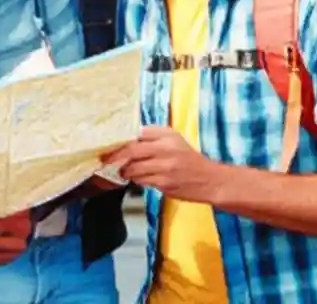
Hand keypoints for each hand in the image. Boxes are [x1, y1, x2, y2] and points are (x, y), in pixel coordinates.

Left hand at [102, 126, 223, 202]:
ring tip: (124, 171)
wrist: (210, 181)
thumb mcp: (175, 140)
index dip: (122, 139)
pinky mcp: (164, 183)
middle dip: (115, 156)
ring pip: (134, 168)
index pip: (138, 133)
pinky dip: (136, 180)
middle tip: (107, 160)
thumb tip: (128, 139)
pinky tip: (139, 178)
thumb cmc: (189, 160)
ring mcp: (165, 167)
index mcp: (168, 135)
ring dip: (125, 170)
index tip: (111, 144)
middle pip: (131, 150)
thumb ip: (154, 137)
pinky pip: (142, 180)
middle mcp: (166, 149)